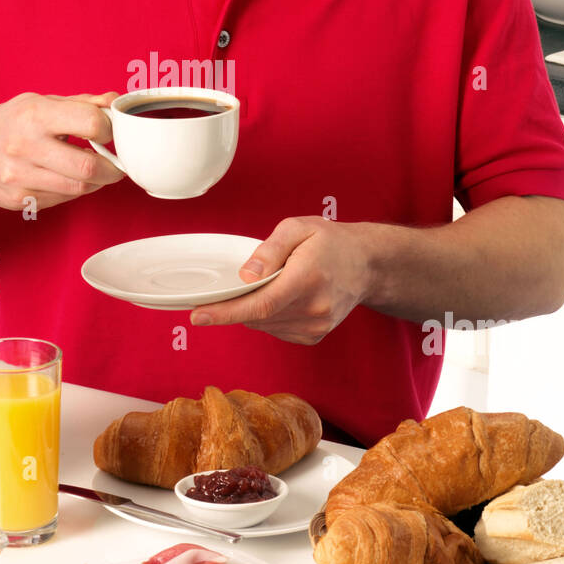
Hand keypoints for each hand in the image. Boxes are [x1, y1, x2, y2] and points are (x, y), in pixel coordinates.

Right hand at [0, 91, 124, 212]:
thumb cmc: (8, 123)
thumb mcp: (39, 102)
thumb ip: (81, 103)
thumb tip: (115, 102)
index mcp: (34, 115)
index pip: (89, 123)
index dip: (109, 129)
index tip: (109, 132)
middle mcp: (25, 146)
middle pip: (88, 166)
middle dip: (112, 168)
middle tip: (117, 164)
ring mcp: (20, 177)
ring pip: (78, 188)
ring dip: (97, 182)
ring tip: (98, 171)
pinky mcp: (20, 200)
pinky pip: (63, 199)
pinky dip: (75, 190)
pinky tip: (71, 178)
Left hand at [189, 216, 372, 344]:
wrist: (366, 264)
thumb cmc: (331, 242)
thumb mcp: (298, 228)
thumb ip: (269, 249)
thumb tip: (245, 276)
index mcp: (308, 278)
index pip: (260, 303)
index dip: (225, 312)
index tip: (198, 315)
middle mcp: (314, 308)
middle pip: (258, 315)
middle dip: (237, 302)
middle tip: (240, 281)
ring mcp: (316, 326)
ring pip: (264, 324)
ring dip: (254, 308)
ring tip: (274, 282)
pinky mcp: (314, 335)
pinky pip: (276, 329)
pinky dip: (268, 316)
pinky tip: (282, 297)